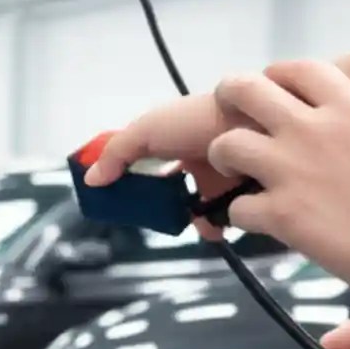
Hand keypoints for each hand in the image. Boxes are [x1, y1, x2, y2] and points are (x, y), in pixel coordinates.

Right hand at [84, 94, 251, 240]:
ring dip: (201, 219)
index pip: (157, 166)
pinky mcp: (253, 188)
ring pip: (208, 206)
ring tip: (202, 226)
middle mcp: (207, 155)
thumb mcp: (147, 131)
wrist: (259, 126)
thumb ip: (117, 153)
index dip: (142, 183)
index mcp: (182, 139)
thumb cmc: (198, 122)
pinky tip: (220, 226)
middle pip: (182, 191)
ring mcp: (231, 172)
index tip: (131, 200)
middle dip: (173, 209)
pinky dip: (225, 223)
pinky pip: (235, 214)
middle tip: (168, 218)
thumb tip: (91, 180)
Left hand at [207, 60, 349, 291]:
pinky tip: (258, 219)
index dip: (275, 75)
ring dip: (223, 158)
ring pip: (226, 145)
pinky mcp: (282, 214)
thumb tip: (345, 122)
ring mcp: (293, 171)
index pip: (300, 70)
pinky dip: (240, 216)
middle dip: (227, 96)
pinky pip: (236, 207)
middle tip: (227, 114)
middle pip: (245, 90)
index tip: (270, 86)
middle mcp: (316, 132)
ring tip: (235, 171)